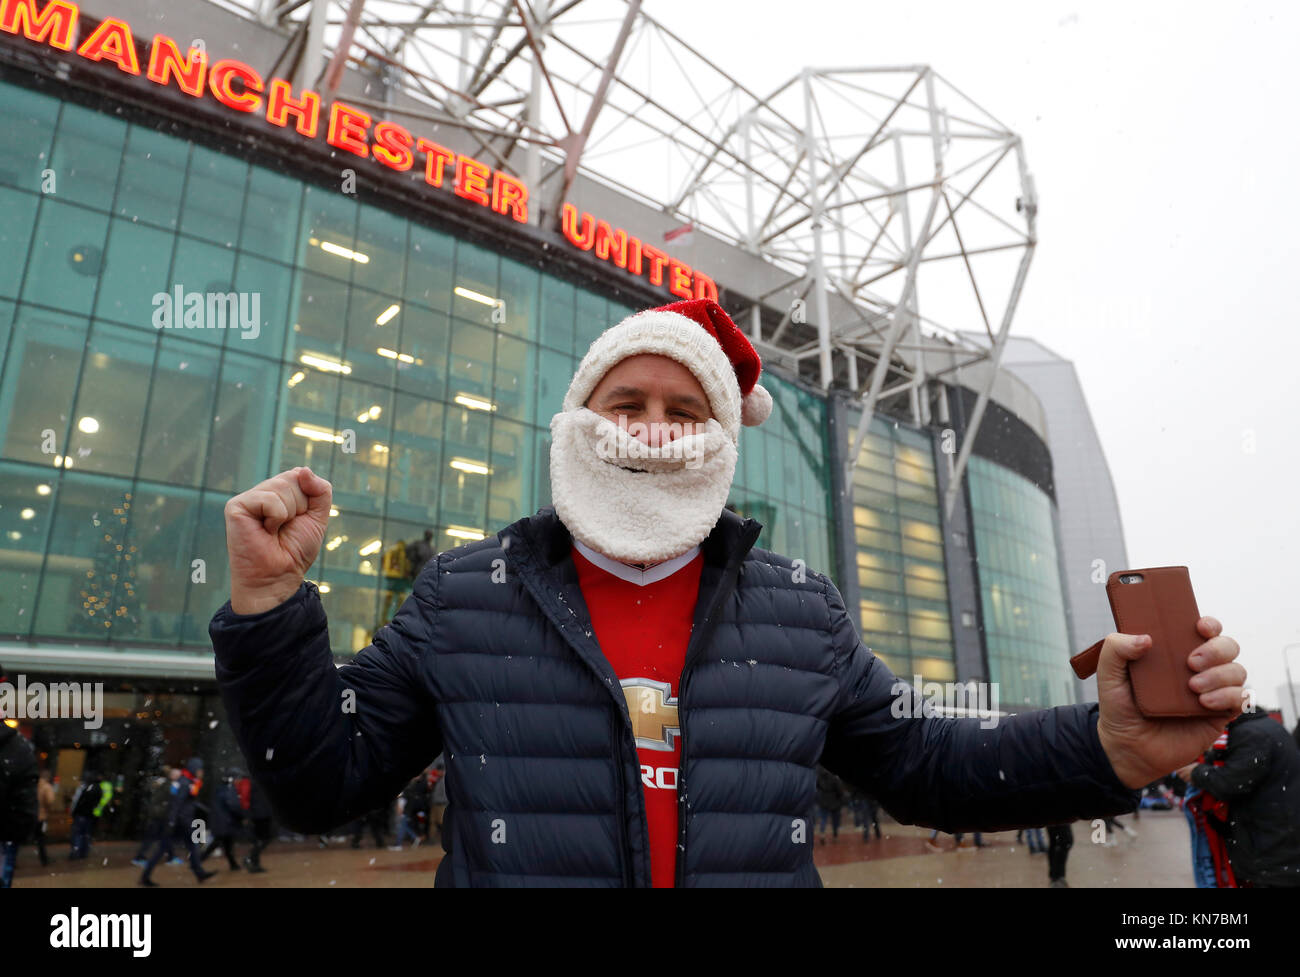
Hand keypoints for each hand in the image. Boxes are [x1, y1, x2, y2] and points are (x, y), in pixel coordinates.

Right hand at [224, 467, 331, 614]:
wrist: (279, 576)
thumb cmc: (295, 550)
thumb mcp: (318, 517)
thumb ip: (320, 490)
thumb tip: (303, 470)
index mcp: (278, 492)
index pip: (301, 475)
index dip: (309, 500)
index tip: (299, 520)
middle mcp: (262, 492)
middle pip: (293, 478)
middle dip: (300, 507)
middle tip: (285, 528)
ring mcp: (248, 498)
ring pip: (283, 487)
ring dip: (288, 514)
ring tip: (274, 531)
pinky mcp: (236, 506)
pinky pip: (270, 500)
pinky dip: (276, 517)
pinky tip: (264, 531)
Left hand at [1095, 617, 1245, 789]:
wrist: (1128, 748)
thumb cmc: (1120, 707)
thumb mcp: (1109, 676)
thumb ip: (1115, 649)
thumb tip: (1145, 638)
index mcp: (1174, 652)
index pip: (1204, 629)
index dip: (1209, 624)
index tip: (1200, 627)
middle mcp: (1198, 668)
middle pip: (1227, 646)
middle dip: (1215, 649)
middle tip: (1191, 662)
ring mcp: (1212, 690)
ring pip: (1237, 670)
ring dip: (1219, 675)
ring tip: (1192, 687)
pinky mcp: (1220, 714)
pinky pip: (1242, 698)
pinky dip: (1229, 696)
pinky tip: (1204, 702)